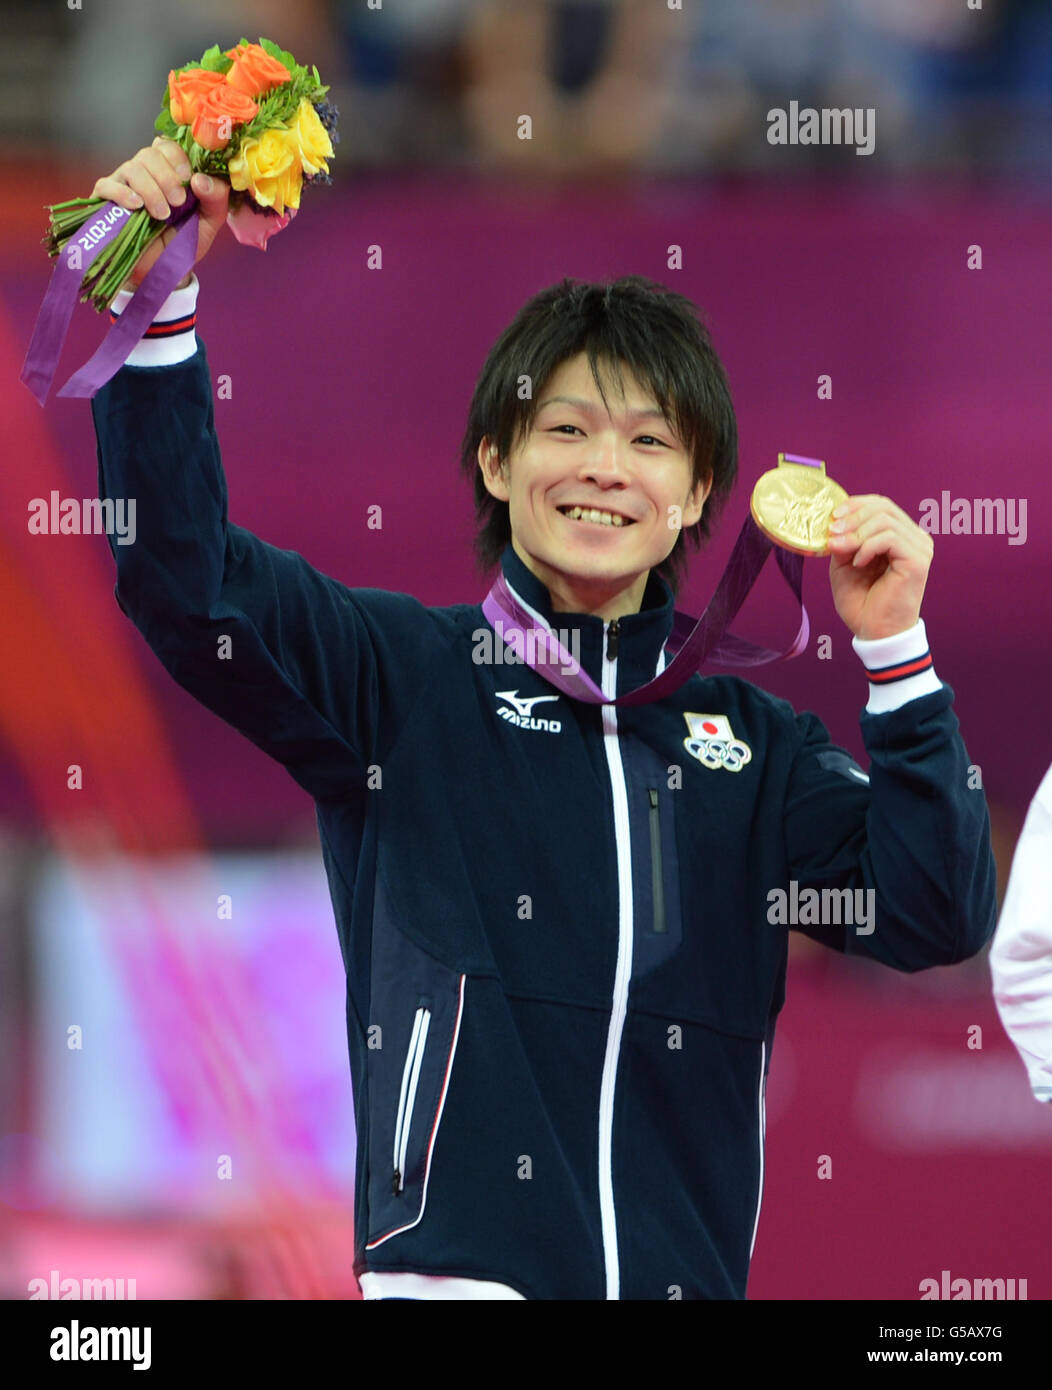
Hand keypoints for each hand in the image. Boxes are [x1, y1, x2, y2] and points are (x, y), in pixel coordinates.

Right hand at [91, 137, 229, 288]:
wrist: (163, 270)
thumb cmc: (184, 242)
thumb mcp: (209, 223)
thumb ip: (215, 199)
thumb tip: (201, 179)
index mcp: (169, 172)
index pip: (169, 147)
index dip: (178, 158)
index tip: (188, 180)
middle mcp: (145, 173)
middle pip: (149, 153)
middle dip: (167, 177)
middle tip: (178, 202)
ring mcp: (124, 184)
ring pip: (132, 167)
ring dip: (150, 189)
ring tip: (162, 215)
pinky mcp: (106, 201)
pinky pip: (106, 185)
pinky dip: (122, 193)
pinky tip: (137, 206)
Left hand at [826, 494, 932, 639]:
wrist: (874, 632)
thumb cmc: (862, 601)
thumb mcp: (844, 564)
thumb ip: (844, 540)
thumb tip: (838, 522)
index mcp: (900, 536)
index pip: (881, 505)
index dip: (855, 504)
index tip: (833, 517)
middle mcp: (915, 538)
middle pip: (883, 507)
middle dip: (853, 516)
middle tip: (832, 532)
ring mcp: (919, 548)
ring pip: (885, 520)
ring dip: (856, 533)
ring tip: (840, 551)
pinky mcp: (918, 560)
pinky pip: (890, 537)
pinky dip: (867, 547)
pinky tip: (859, 563)